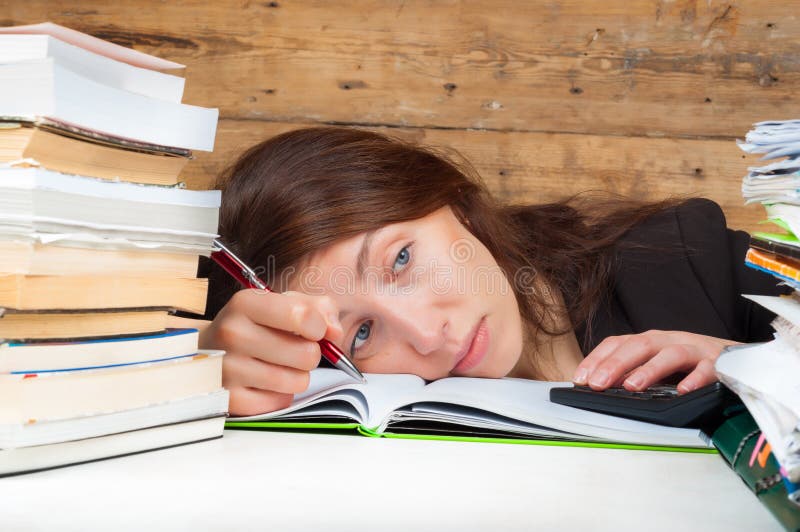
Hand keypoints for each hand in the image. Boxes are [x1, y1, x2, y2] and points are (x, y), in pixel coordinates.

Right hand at [200, 289, 342, 415]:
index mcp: (246, 303)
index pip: (303, 316)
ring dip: (297, 375)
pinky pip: (281, 402)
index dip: (319, 326)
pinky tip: (264, 382)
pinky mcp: (230, 399)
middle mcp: (232, 333)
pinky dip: (280, 394)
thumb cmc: (254, 324)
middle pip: (307, 354)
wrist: (205, 351)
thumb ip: (318, 309)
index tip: (313, 329)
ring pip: (298, 381)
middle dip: (309, 353)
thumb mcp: (282, 303)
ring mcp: (228, 369)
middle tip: (291, 349)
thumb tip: (334, 332)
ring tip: (277, 365)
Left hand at [571, 330, 738, 393]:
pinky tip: (683, 391)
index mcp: (652, 341)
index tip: (580, 378)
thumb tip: (601, 388)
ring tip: (632, 387)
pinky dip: (695, 379)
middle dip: (615, 364)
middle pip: (640, 345)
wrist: (742, 359)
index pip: (618, 343)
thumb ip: (634, 373)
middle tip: (597, 383)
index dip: (597, 358)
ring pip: (671, 354)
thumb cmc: (694, 364)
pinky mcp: (720, 363)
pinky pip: (708, 369)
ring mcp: (696, 349)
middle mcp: (671, 340)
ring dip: (649, 370)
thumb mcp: (659, 366)